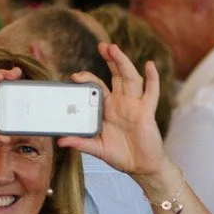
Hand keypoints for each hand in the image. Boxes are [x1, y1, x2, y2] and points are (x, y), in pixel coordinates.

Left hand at [58, 43, 167, 181]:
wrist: (142, 167)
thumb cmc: (121, 156)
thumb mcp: (97, 149)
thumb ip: (81, 143)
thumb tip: (60, 141)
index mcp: (108, 109)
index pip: (98, 87)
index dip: (88, 79)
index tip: (75, 76)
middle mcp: (122, 103)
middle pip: (116, 75)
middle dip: (110, 60)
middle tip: (102, 45)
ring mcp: (135, 105)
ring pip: (131, 78)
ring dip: (123, 62)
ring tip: (114, 48)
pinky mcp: (147, 112)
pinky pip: (152, 92)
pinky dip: (153, 78)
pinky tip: (149, 65)